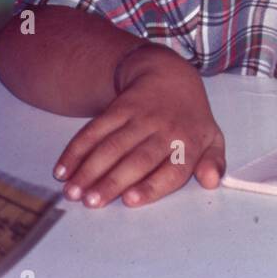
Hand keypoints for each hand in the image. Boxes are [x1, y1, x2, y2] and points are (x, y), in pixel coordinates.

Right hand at [53, 44, 225, 207]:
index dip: (151, 186)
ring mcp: (140, 117)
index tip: (129, 200)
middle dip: (112, 181)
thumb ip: (214, 162)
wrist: (170, 75)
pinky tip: (62, 169)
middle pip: (137, 159)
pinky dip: (76, 150)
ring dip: (89, 169)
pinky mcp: (118, 108)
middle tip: (91, 202)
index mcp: (190, 143)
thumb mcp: (212, 139)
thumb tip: (213, 181)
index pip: (172, 169)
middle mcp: (165, 130)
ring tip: (72, 192)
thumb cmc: (190, 119)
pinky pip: (95, 129)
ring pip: (112, 145)